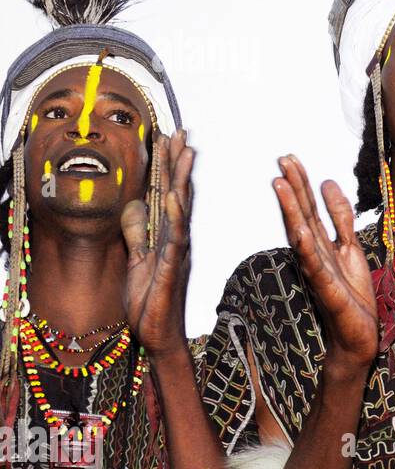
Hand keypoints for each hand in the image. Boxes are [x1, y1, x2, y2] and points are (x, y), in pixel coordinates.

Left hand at [123, 129, 194, 354]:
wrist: (158, 335)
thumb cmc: (150, 301)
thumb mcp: (136, 261)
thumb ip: (137, 233)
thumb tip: (135, 206)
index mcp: (165, 236)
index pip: (165, 194)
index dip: (166, 167)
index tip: (168, 139)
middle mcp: (175, 240)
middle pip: (177, 194)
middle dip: (179, 164)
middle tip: (182, 134)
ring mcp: (176, 252)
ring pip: (181, 210)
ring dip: (183, 181)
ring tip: (184, 155)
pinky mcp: (172, 267)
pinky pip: (175, 238)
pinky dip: (175, 217)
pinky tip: (174, 198)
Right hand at [272, 155, 377, 368]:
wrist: (357, 338)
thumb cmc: (352, 296)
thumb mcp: (350, 248)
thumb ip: (340, 218)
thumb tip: (328, 183)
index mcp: (320, 246)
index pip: (308, 210)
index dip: (300, 184)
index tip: (290, 158)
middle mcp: (315, 257)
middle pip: (301, 216)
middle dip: (293, 188)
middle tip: (282, 161)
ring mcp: (319, 273)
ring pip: (302, 237)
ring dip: (291, 211)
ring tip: (280, 185)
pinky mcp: (328, 292)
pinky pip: (316, 268)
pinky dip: (306, 249)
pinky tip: (299, 231)